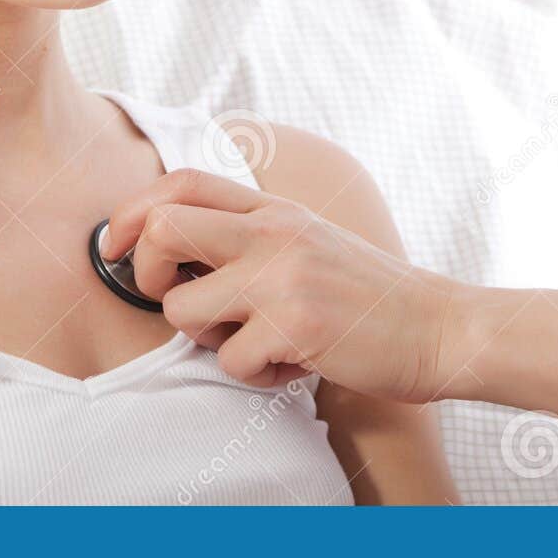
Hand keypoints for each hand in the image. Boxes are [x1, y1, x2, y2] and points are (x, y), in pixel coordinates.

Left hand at [99, 168, 457, 402]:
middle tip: (175, 299)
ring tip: (251, 342)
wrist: (439, 327)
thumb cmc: (367, 295)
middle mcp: (275, 233)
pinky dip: (254, 376)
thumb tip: (168, 246)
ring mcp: (284, 277)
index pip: (180, 181)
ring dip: (204, 339)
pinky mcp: (297, 326)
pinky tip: (290, 365)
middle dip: (144, 273)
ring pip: (182, 309)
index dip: (131, 212)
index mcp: (274, 208)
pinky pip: (230, 361)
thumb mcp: (308, 240)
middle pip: (161, 228)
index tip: (117, 250)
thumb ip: (250, 234)